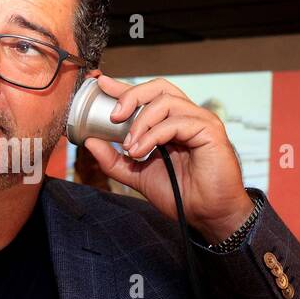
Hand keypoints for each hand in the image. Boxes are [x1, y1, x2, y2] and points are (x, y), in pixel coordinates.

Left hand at [80, 73, 253, 241]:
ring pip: (165, 101)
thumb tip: (89, 142)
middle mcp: (187, 116)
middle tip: (113, 116)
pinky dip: (152, 135)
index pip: (148, 95)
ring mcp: (200, 120)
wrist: (207, 215)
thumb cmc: (181, 195)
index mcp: (171, 123)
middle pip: (158, 87)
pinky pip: (176, 122)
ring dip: (140, 123)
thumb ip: (114, 160)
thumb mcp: (138, 175)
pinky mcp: (209, 130)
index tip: (101, 84)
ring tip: (130, 147)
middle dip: (131, 96)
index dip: (124, 87)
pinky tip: (141, 151)